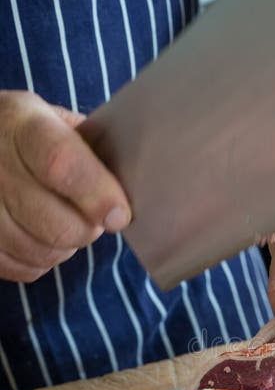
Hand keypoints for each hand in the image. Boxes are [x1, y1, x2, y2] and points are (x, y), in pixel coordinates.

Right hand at [0, 90, 130, 281]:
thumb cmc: (36, 134)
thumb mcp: (60, 121)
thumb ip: (95, 149)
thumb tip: (135, 187)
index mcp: (23, 123)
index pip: (60, 164)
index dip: (97, 195)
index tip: (120, 216)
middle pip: (53, 223)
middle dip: (87, 229)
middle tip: (95, 217)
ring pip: (39, 251)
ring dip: (66, 246)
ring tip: (65, 220)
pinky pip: (23, 268)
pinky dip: (42, 260)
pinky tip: (42, 234)